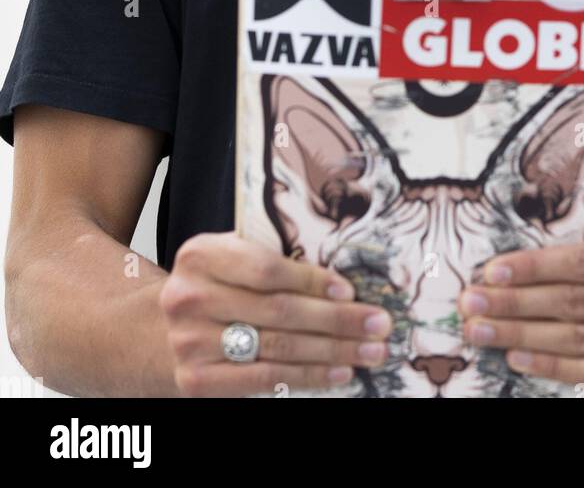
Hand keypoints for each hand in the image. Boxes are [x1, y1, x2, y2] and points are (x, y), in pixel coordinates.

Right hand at [159, 232, 391, 396]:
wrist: (153, 334)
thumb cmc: (210, 289)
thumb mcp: (226, 259)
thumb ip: (268, 258)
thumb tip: (342, 279)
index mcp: (200, 254)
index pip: (266, 268)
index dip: (312, 280)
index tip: (351, 289)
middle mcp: (189, 297)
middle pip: (279, 311)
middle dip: (337, 319)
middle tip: (378, 323)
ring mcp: (189, 343)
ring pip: (277, 348)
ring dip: (332, 352)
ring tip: (369, 351)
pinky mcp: (195, 381)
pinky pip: (264, 380)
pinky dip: (307, 377)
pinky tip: (338, 373)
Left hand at [458, 230, 583, 396]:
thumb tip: (519, 265)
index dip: (535, 267)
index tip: (492, 270)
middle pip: (575, 302)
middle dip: (515, 302)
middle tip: (472, 302)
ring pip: (578, 339)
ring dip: (521, 334)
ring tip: (482, 329)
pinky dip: (550, 366)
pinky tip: (517, 356)